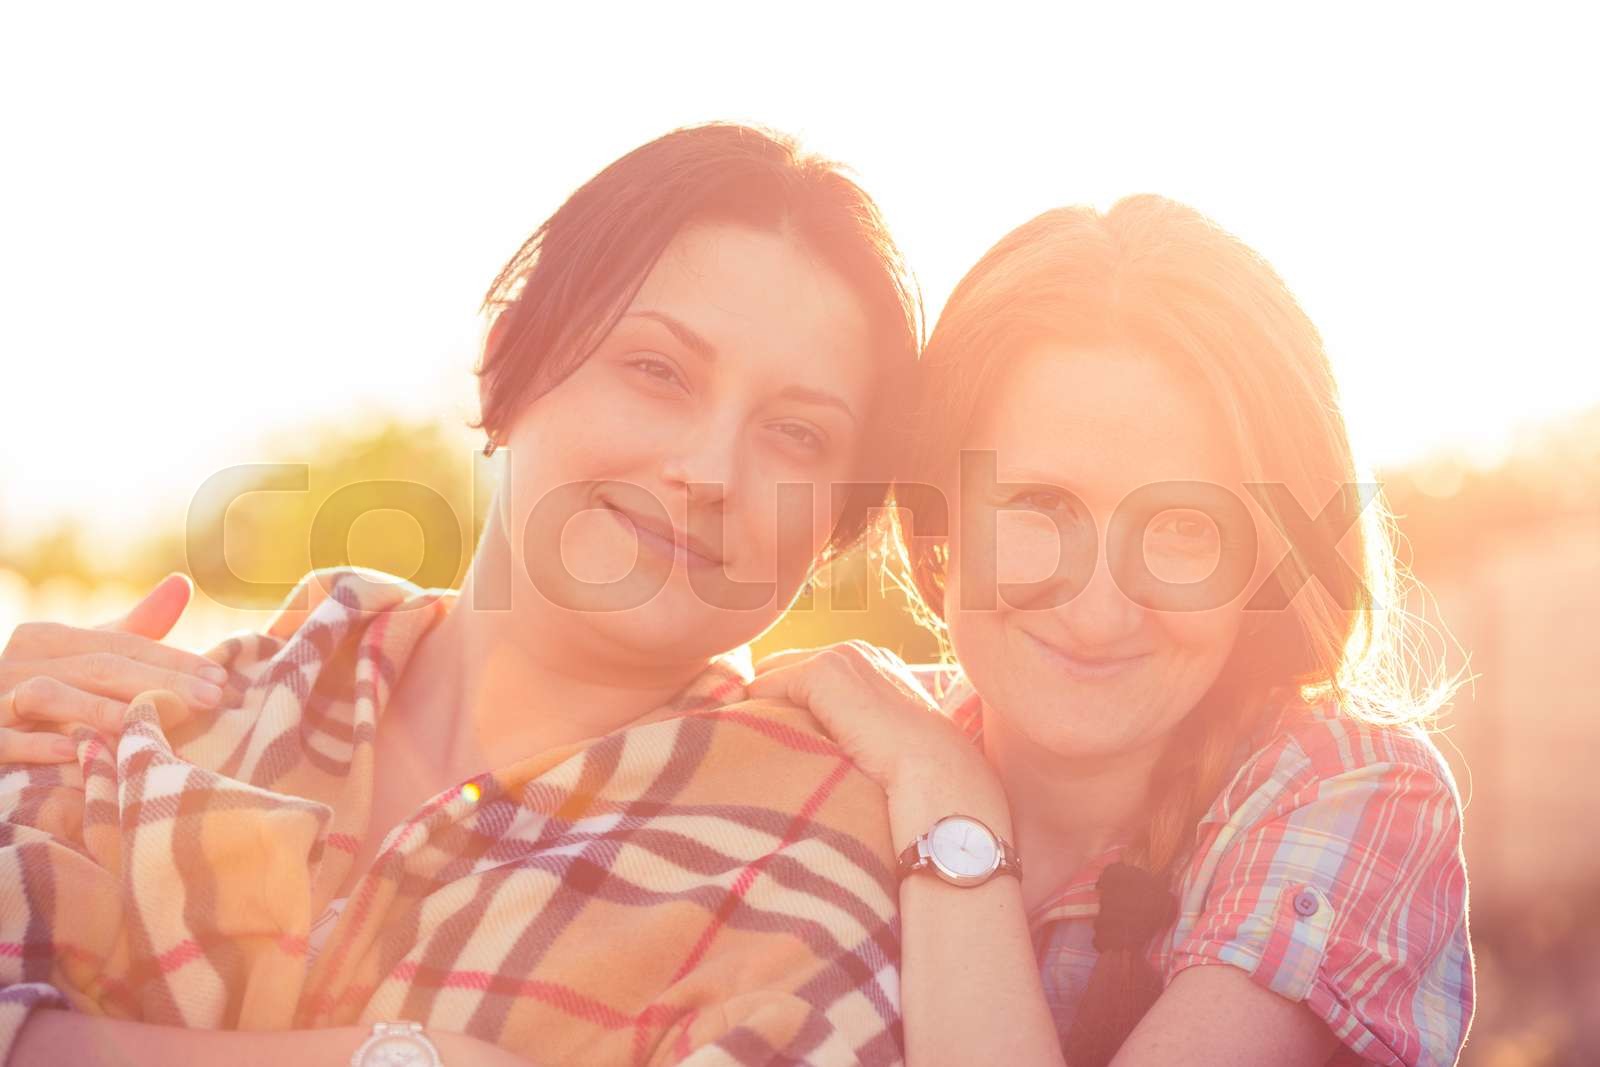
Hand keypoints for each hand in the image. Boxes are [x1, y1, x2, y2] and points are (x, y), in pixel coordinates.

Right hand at [0, 573, 226, 763]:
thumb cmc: (45, 688)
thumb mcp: (85, 656)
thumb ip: (134, 628)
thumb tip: (182, 583)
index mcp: (48, 639)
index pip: (123, 644)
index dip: (174, 660)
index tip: (221, 677)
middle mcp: (19, 662)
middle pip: (96, 667)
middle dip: (157, 683)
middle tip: (210, 699)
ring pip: (47, 694)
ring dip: (100, 709)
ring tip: (151, 722)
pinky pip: (2, 739)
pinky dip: (35, 743)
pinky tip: (74, 751)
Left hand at [747, 641, 990, 793]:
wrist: (937, 775)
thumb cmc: (917, 778)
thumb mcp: (880, 745)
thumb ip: (849, 731)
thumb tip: (809, 747)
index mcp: (872, 666)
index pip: (806, 672)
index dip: (785, 703)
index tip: (775, 737)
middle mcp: (855, 653)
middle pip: (780, 668)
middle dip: (767, 701)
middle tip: (756, 741)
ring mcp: (840, 657)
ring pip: (768, 676)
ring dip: (761, 709)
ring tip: (753, 744)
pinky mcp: (823, 672)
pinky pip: (763, 686)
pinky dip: (756, 712)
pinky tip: (757, 740)